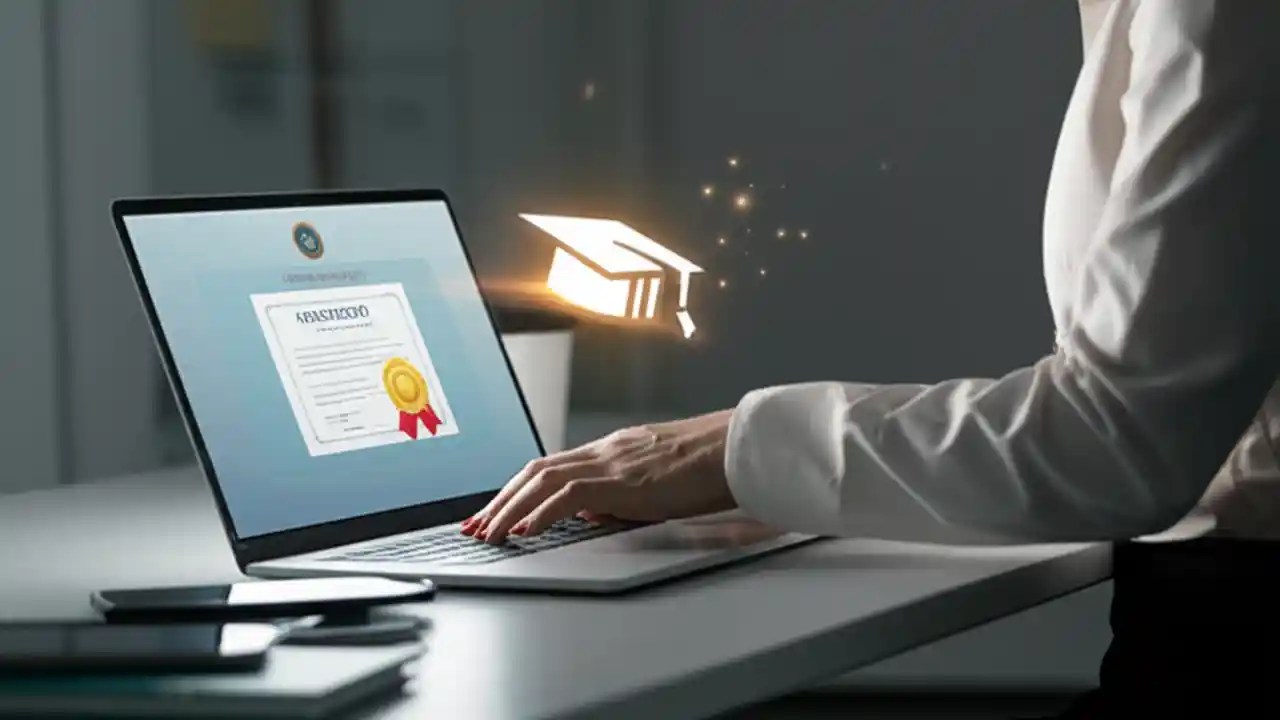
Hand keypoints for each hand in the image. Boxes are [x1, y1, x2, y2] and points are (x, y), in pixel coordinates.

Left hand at [462, 410, 736, 544]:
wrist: (735, 448)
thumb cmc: (708, 465)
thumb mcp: (654, 482)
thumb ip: (618, 495)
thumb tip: (587, 515)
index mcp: (611, 451)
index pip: (550, 467)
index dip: (516, 489)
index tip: (495, 511)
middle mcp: (603, 451)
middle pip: (534, 471)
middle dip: (500, 500)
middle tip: (475, 526)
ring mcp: (610, 462)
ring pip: (541, 480)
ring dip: (508, 508)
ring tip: (487, 533)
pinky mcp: (621, 479)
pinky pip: (567, 495)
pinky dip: (539, 513)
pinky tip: (523, 530)